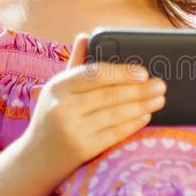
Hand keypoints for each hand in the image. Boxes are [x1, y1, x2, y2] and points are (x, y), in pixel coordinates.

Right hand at [24, 34, 165, 180]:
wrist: (35, 159)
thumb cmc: (50, 118)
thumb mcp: (57, 90)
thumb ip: (75, 64)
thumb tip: (86, 36)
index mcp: (58, 87)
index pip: (95, 74)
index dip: (122, 72)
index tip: (143, 72)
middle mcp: (63, 107)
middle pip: (110, 94)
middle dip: (140, 90)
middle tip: (160, 85)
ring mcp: (72, 129)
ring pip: (116, 114)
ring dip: (142, 106)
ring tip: (159, 99)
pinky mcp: (82, 149)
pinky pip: (115, 133)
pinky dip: (133, 124)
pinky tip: (145, 116)